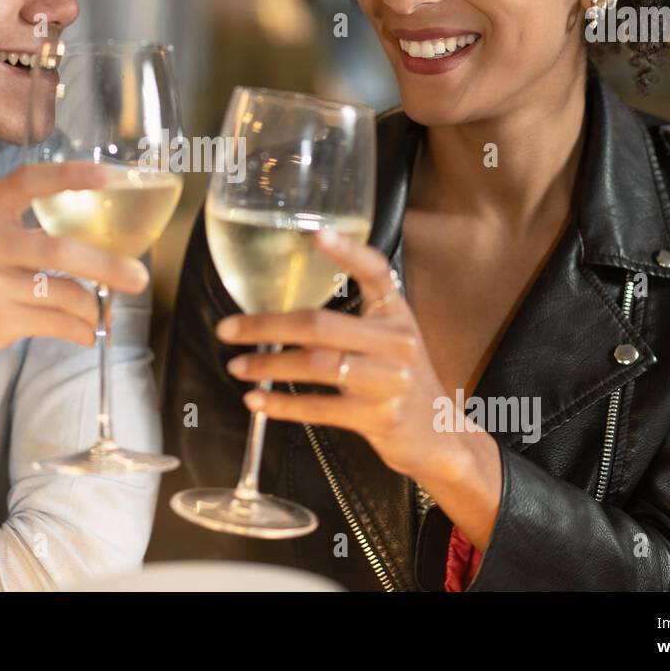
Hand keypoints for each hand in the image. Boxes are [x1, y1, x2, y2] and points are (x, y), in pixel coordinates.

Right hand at [0, 161, 149, 411]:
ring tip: (99, 315)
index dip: (70, 176)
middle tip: (139, 277)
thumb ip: (26, 234)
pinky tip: (84, 334)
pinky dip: (79, 330)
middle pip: (59, 249)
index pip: (29, 182)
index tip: (109, 177)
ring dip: (91, 308)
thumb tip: (99, 247)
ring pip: (63, 293)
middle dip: (106, 265)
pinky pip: (55, 322)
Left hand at [214, 226, 464, 481]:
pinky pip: (320, 408)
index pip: (376, 273)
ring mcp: (390, 382)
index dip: (348, 252)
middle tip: (228, 329)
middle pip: (321, 325)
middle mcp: (396, 342)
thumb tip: (284, 309)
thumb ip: (355, 319)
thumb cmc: (402, 380)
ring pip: (316, 365)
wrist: (441, 435)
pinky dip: (282, 404)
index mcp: (397, 313)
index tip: (318, 235)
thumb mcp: (392, 338)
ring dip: (268, 363)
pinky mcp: (380, 418)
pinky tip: (257, 400)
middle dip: (266, 325)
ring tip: (237, 365)